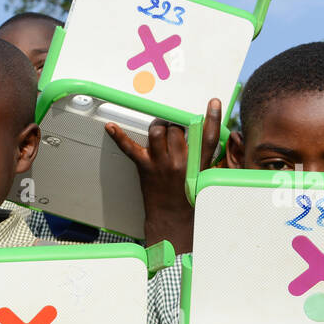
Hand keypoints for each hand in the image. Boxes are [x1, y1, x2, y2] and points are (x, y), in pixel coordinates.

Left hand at [106, 98, 221, 252]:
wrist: (171, 221)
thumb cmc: (187, 200)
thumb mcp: (203, 178)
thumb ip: (204, 157)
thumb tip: (204, 134)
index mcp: (198, 166)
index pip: (208, 138)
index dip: (211, 118)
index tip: (212, 103)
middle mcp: (180, 163)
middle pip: (177, 129)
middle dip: (175, 124)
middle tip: (173, 128)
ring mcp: (160, 165)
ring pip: (157, 132)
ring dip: (158, 127)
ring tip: (159, 129)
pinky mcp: (144, 168)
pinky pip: (129, 148)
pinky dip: (119, 136)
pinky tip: (111, 127)